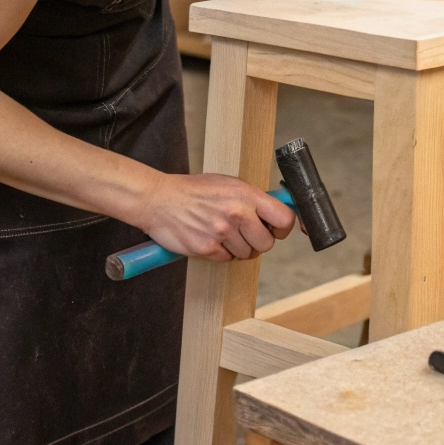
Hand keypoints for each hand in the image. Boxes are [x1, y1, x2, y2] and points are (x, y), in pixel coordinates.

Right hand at [136, 173, 295, 261]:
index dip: (283, 228)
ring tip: (221, 233)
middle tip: (245, 234)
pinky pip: (227, 260)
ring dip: (238, 248)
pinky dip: (220, 253)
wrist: (159, 199)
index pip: (284, 219)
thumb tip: (276, 213)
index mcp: (246, 194)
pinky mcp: (207, 248)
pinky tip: (210, 238)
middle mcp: (237, 213)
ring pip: (247, 254)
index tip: (276, 229)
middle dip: (258, 242)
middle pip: (267, 244)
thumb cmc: (194, 190)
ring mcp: (222, 232)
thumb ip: (252, 199)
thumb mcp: (228, 184)